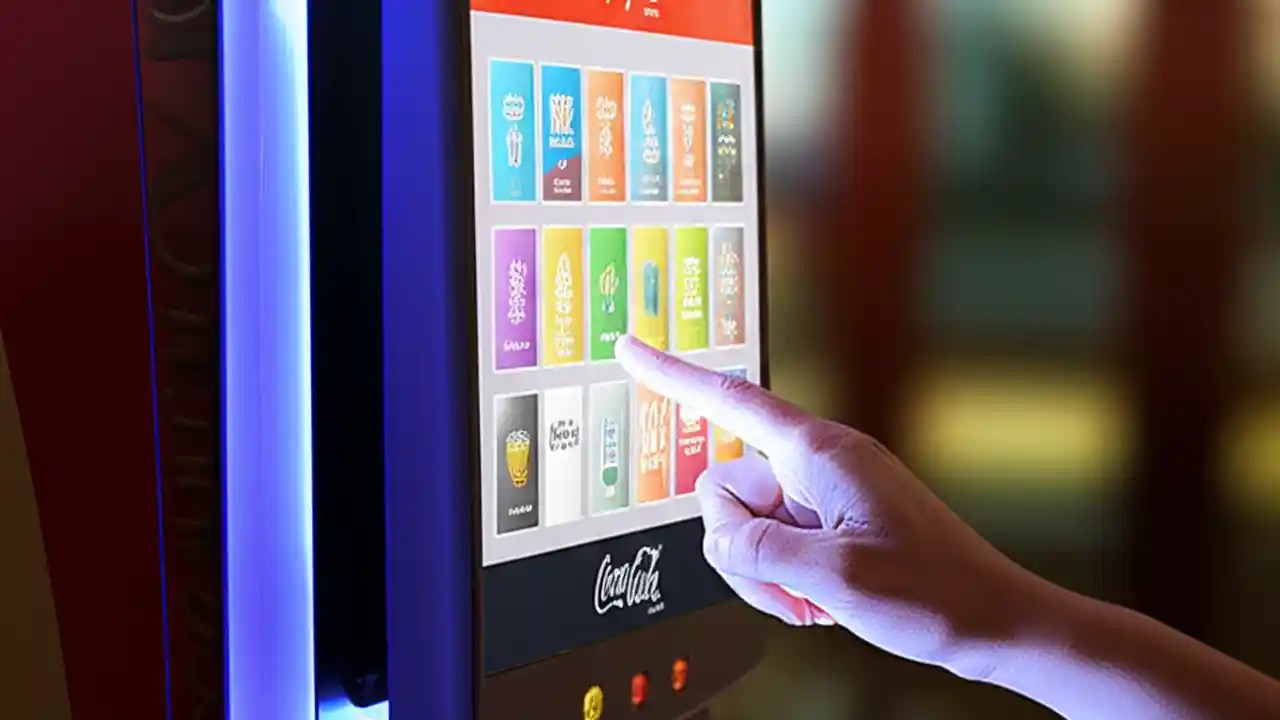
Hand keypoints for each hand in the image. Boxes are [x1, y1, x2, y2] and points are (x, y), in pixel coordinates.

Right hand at [615, 335, 1044, 675]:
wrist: (992, 624)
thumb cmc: (935, 594)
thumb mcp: (832, 576)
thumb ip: (756, 550)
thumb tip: (719, 536)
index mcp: (819, 454)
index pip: (730, 401)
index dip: (672, 374)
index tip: (630, 348)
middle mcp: (817, 465)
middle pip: (726, 489)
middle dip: (741, 549)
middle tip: (792, 585)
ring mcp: (824, 496)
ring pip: (747, 527)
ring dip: (766, 575)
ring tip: (815, 600)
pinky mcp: (831, 524)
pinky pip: (775, 544)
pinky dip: (784, 580)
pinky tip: (822, 602)